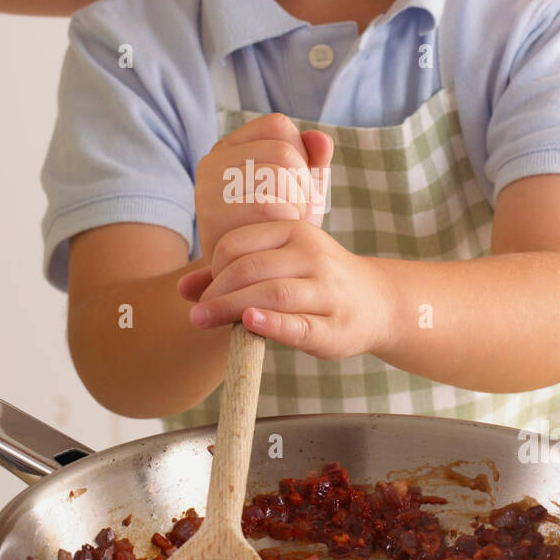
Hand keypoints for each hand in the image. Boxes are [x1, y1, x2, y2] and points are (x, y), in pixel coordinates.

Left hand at [177, 220, 389, 361]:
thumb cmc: (316, 281)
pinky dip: (273, 324)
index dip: (212, 269)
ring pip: (273, 293)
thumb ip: (232, 272)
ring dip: (231, 308)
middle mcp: (313, 256)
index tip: (205, 292)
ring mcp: (327, 291)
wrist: (377, 302)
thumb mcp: (279, 264)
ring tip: (203, 321)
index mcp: (295, 232)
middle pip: (251, 269)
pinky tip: (250, 324)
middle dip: (216, 292)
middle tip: (196, 315)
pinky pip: (301, 325)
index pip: (237, 244)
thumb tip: (182, 289)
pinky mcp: (335, 326)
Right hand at [193, 112, 333, 262]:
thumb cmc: (279, 229)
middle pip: (282, 151)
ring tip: (287, 224)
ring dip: (297, 204)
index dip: (301, 155)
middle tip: (296, 212)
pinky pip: (268, 207)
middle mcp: (212, 162)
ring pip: (277, 175)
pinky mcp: (212, 219)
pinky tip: (278, 238)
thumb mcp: (301, 190)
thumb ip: (314, 162)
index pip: (278, 126)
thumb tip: (320, 137)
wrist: (253, 279)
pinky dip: (286, 222)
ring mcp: (207, 189)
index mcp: (230, 147)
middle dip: (303, 184)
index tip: (297, 186)